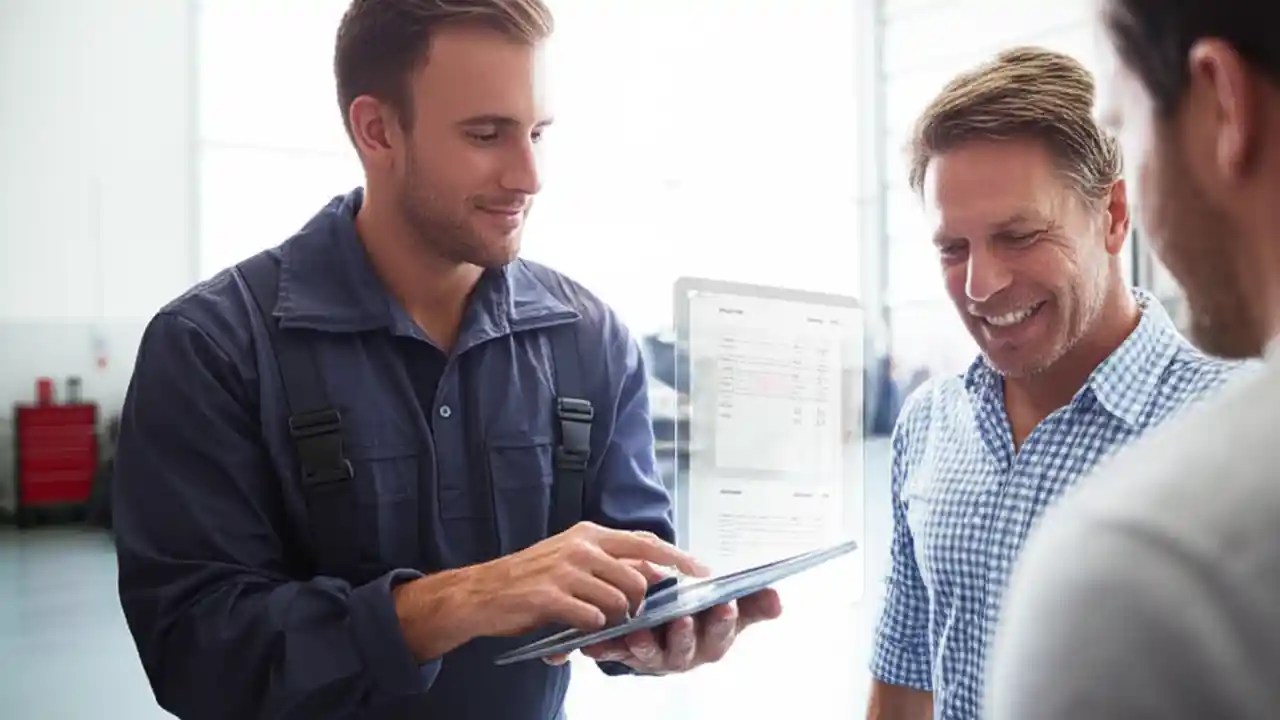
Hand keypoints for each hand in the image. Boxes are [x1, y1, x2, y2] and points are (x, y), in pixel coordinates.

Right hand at [462, 522, 708, 639]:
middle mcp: (581, 547)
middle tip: (638, 615)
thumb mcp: (572, 558)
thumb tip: (653, 576)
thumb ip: (609, 564)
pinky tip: (579, 627)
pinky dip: (592, 627)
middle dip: (645, 601)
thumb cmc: (531, 579)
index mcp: (590, 535)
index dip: (677, 557)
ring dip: (617, 618)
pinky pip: (592, 617)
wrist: (482, 592)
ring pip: (620, 599)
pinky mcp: (550, 596)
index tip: (701, 571)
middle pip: (639, 575)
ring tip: (600, 622)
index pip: (646, 542)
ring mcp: (566, 570)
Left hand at [544, 587, 782, 672]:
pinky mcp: (624, 653)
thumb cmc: (701, 615)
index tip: (725, 605)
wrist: (667, 622)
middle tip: (682, 619)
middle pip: (684, 651)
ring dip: (643, 646)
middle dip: (685, 635)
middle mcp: (682, 654)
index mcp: (710, 642)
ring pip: (648, 656)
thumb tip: (776, 598)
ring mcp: (652, 656)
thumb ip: (753, 603)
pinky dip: (603, 648)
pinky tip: (593, 642)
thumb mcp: (730, 607)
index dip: (725, 622)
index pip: (721, 635)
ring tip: (638, 632)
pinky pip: (613, 653)